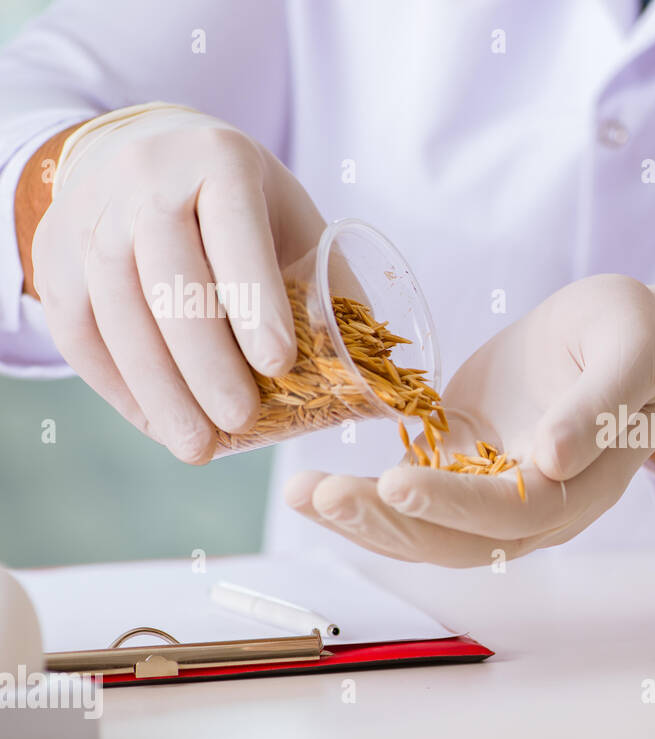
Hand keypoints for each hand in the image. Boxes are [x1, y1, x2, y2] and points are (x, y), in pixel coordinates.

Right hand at [31, 103, 325, 462]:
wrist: (151, 155)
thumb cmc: (247, 207)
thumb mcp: (296, 223)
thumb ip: (331, 288)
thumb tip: (379, 380)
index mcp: (220, 161)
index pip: (234, 233)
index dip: (254, 300)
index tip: (279, 364)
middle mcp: (145, 179)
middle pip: (167, 280)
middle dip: (205, 361)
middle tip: (240, 421)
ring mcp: (90, 215)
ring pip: (115, 310)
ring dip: (158, 389)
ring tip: (198, 445)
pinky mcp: (54, 254)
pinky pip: (77, 328)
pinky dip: (116, 385)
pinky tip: (156, 422)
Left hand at [285, 274, 654, 565]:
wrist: (624, 338)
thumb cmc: (636, 336)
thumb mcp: (632, 351)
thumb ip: (599, 407)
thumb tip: (552, 461)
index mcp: (582, 486)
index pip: (516, 512)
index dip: (456, 505)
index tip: (396, 482)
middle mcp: (536, 508)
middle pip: (459, 540)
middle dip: (386, 522)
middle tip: (320, 493)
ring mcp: (496, 493)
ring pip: (427, 531)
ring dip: (363, 520)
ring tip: (301, 495)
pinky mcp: (465, 467)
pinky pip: (413, 499)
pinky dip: (364, 500)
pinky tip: (313, 488)